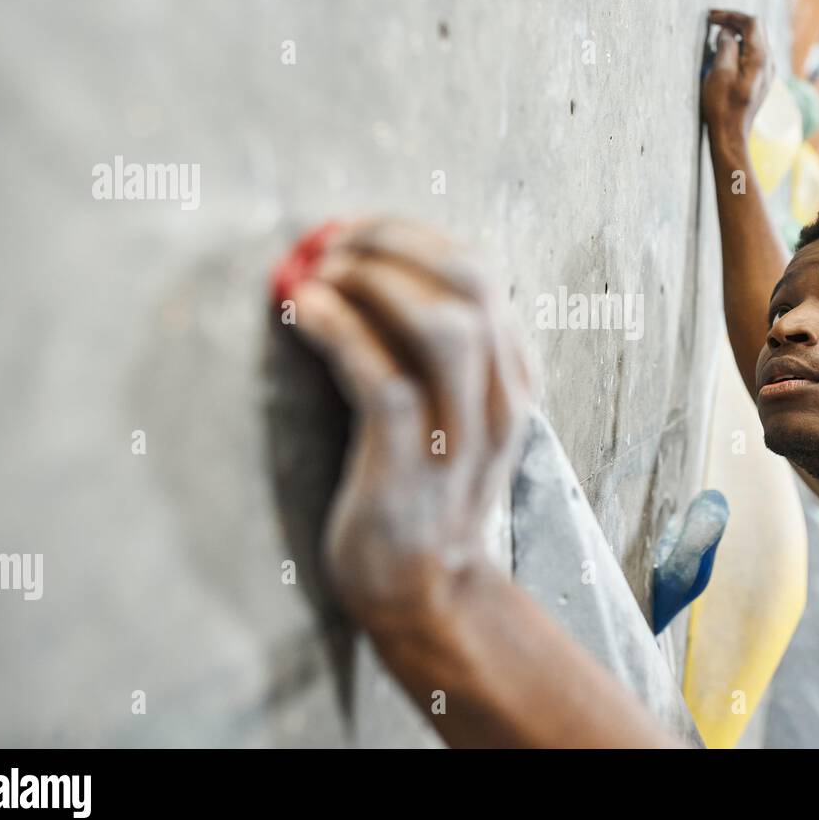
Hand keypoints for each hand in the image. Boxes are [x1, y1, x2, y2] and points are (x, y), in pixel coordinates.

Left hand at [290, 220, 532, 618]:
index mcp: (514, 378)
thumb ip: (445, 355)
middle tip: (335, 241)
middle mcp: (499, 399)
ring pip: (441, 325)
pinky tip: (304, 310)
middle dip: (396, 242)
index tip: (362, 228)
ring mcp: (459, 435)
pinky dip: (339, 330)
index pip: (484, 273)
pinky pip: (381, 378)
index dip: (417, 235)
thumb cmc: (425, 492)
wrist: (427, 591)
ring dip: (374, 281)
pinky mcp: (409, 465)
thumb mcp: (459, 415)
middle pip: (471, 282)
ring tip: (321, 272)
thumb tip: (378, 272)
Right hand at [700, 10, 772, 156]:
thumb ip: (726, 46)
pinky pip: (753, 54)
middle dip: (734, 21)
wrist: (730, 135)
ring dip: (736, 33)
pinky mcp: (760, 81)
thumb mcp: (720, 72)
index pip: (751, 23)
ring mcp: (766, 73)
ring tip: (716, 33)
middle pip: (756, 29)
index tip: (710, 17)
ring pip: (755, 41)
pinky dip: (739, 45)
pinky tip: (724, 50)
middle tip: (712, 20)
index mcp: (760, 58)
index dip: (730, 15)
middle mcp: (768, 63)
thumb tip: (726, 32)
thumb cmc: (722, 106)